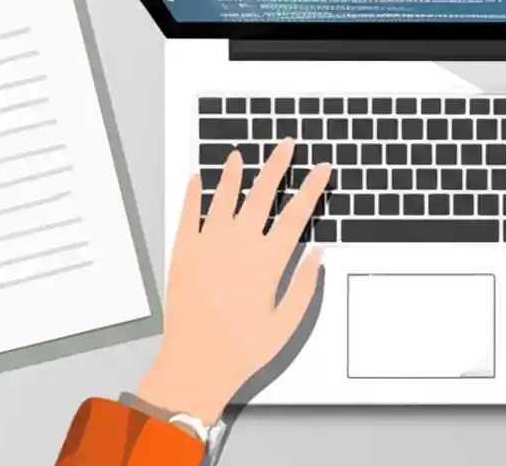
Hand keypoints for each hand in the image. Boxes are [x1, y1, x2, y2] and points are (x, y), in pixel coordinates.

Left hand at [138, 138, 329, 423]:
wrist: (196, 361)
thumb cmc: (243, 347)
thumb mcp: (286, 323)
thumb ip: (304, 286)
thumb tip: (317, 254)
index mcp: (268, 259)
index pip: (296, 213)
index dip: (312, 187)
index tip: (322, 168)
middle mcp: (239, 243)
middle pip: (261, 193)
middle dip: (277, 165)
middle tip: (286, 145)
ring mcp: (208, 244)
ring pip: (223, 197)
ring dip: (233, 174)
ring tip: (238, 155)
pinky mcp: (183, 252)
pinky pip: (188, 214)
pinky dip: (193, 194)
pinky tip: (196, 179)